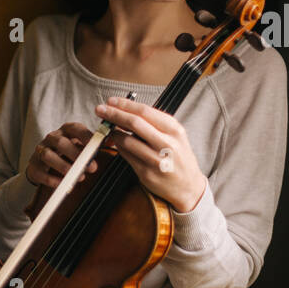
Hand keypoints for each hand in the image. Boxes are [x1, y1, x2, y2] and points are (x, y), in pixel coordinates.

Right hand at [26, 122, 99, 189]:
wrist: (43, 166)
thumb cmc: (67, 155)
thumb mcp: (79, 147)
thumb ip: (92, 146)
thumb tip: (111, 142)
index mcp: (65, 131)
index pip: (75, 128)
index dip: (85, 136)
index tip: (96, 146)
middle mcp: (51, 138)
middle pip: (61, 142)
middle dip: (77, 155)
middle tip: (92, 167)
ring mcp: (40, 151)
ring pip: (49, 156)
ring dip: (65, 167)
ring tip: (79, 177)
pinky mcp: (33, 166)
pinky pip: (41, 173)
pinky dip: (53, 180)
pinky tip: (64, 184)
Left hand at [95, 96, 206, 212]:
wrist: (188, 186)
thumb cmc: (178, 157)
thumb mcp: (174, 135)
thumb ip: (154, 123)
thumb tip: (126, 110)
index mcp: (174, 130)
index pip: (145, 111)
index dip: (125, 104)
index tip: (111, 101)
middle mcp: (167, 144)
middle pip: (135, 123)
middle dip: (113, 114)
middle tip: (100, 110)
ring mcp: (156, 160)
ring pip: (127, 140)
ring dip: (113, 133)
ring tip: (108, 129)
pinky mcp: (147, 173)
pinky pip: (126, 156)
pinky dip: (118, 146)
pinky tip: (116, 142)